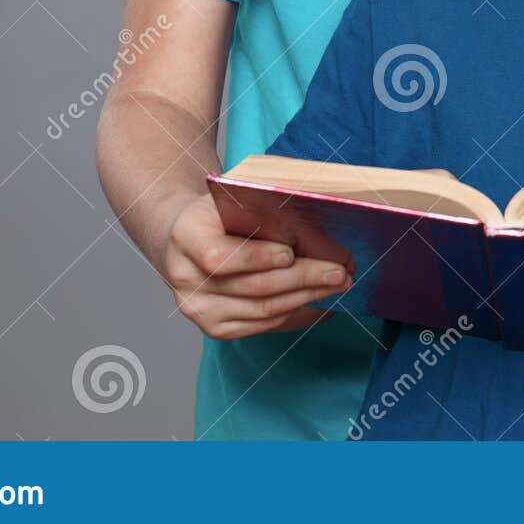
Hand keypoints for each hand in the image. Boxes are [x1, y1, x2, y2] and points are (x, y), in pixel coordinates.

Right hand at [161, 192, 352, 339]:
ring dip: (307, 297)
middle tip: (338, 271)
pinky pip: (264, 325)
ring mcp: (199, 308)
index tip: (290, 253)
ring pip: (263, 310)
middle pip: (252, 286)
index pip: (218, 255)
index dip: (256, 257)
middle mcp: (186, 278)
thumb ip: (262, 205)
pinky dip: (297, 313)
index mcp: (186, 236)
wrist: (191, 237)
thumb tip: (316, 220)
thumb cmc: (222, 211)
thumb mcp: (234, 195)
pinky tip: (320, 300)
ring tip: (338, 284)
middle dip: (302, 279)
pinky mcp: (216, 328)